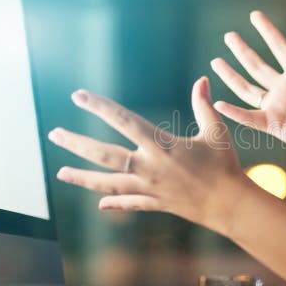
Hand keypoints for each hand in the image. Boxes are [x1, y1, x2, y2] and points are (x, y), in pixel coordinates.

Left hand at [48, 77, 250, 233]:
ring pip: (108, 183)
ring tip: (60, 172)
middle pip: (104, 154)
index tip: (79, 95)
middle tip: (54, 133)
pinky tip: (99, 203)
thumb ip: (204, 105)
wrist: (230, 205)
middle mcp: (149, 168)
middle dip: (76, 143)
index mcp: (161, 146)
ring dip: (82, 177)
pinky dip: (114, 202)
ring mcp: (149, 188)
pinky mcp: (156, 204)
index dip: (100, 107)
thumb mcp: (216, 131)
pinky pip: (130, 203)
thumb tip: (201, 80)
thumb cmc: (225, 165)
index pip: (123, 121)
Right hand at [210, 10, 285, 167]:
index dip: (268, 31)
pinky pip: (247, 115)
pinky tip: (217, 101)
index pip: (280, 47)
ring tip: (215, 62)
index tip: (255, 15)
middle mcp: (284, 88)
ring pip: (247, 87)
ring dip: (231, 75)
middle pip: (257, 65)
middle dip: (242, 50)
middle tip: (228, 36)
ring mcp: (276, 106)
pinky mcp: (271, 124)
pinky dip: (232, 111)